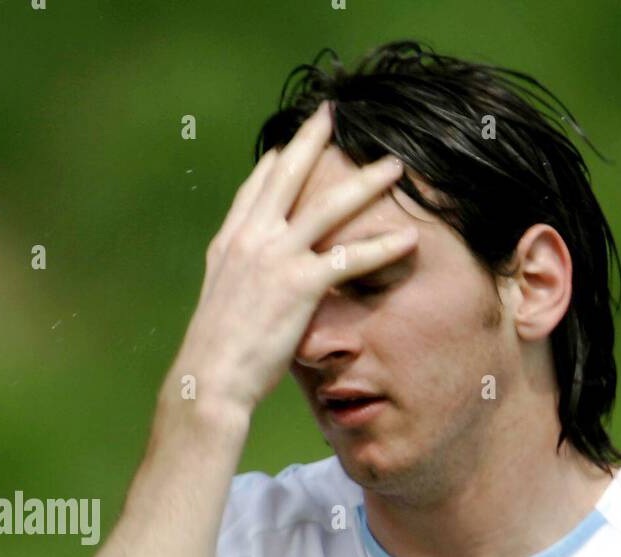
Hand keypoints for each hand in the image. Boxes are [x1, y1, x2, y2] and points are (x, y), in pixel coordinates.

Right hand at [173, 100, 417, 412]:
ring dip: (365, 182)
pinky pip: (350, 259)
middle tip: (334, 114)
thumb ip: (240, 283)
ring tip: (393, 165)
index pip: (255, 190)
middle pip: (288, 176)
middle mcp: (251, 240)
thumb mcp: (223, 306)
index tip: (288, 144)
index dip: (274, 164)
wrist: (211, 378)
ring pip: (327, 207)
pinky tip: (409, 238)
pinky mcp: (299, 285)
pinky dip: (382, 247)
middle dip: (312, 140)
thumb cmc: (218, 356)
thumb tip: (252, 284)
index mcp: (230, 244)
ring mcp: (275, 258)